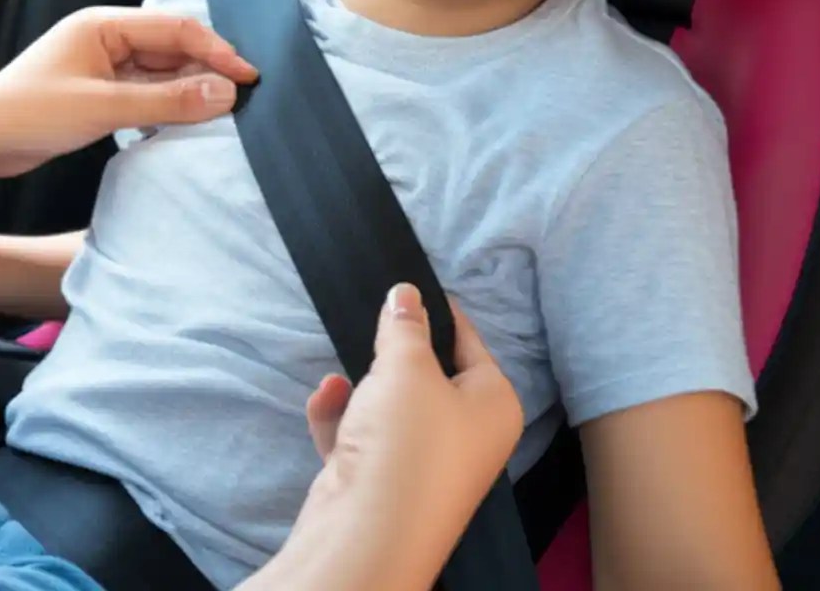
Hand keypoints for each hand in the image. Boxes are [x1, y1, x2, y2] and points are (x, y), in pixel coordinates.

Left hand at [0, 6, 258, 177]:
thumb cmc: (27, 114)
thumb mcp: (103, 108)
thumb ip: (166, 101)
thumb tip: (224, 94)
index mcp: (104, 25)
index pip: (176, 29)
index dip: (217, 51)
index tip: (250, 77)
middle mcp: (106, 39)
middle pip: (173, 49)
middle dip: (208, 72)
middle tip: (245, 100)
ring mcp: (102, 66)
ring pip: (162, 74)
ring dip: (190, 91)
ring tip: (223, 115)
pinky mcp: (99, 94)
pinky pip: (147, 94)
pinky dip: (169, 107)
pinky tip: (188, 123)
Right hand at [304, 285, 521, 513]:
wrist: (367, 533)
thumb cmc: (406, 441)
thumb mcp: (406, 367)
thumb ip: (403, 326)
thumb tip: (406, 293)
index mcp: (494, 405)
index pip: (470, 343)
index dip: (436, 314)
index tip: (403, 288)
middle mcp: (467, 435)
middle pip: (426, 376)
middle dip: (390, 357)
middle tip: (367, 335)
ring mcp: (423, 462)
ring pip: (389, 407)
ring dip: (360, 390)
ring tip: (343, 381)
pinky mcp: (382, 481)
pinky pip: (361, 436)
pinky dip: (341, 418)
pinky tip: (325, 401)